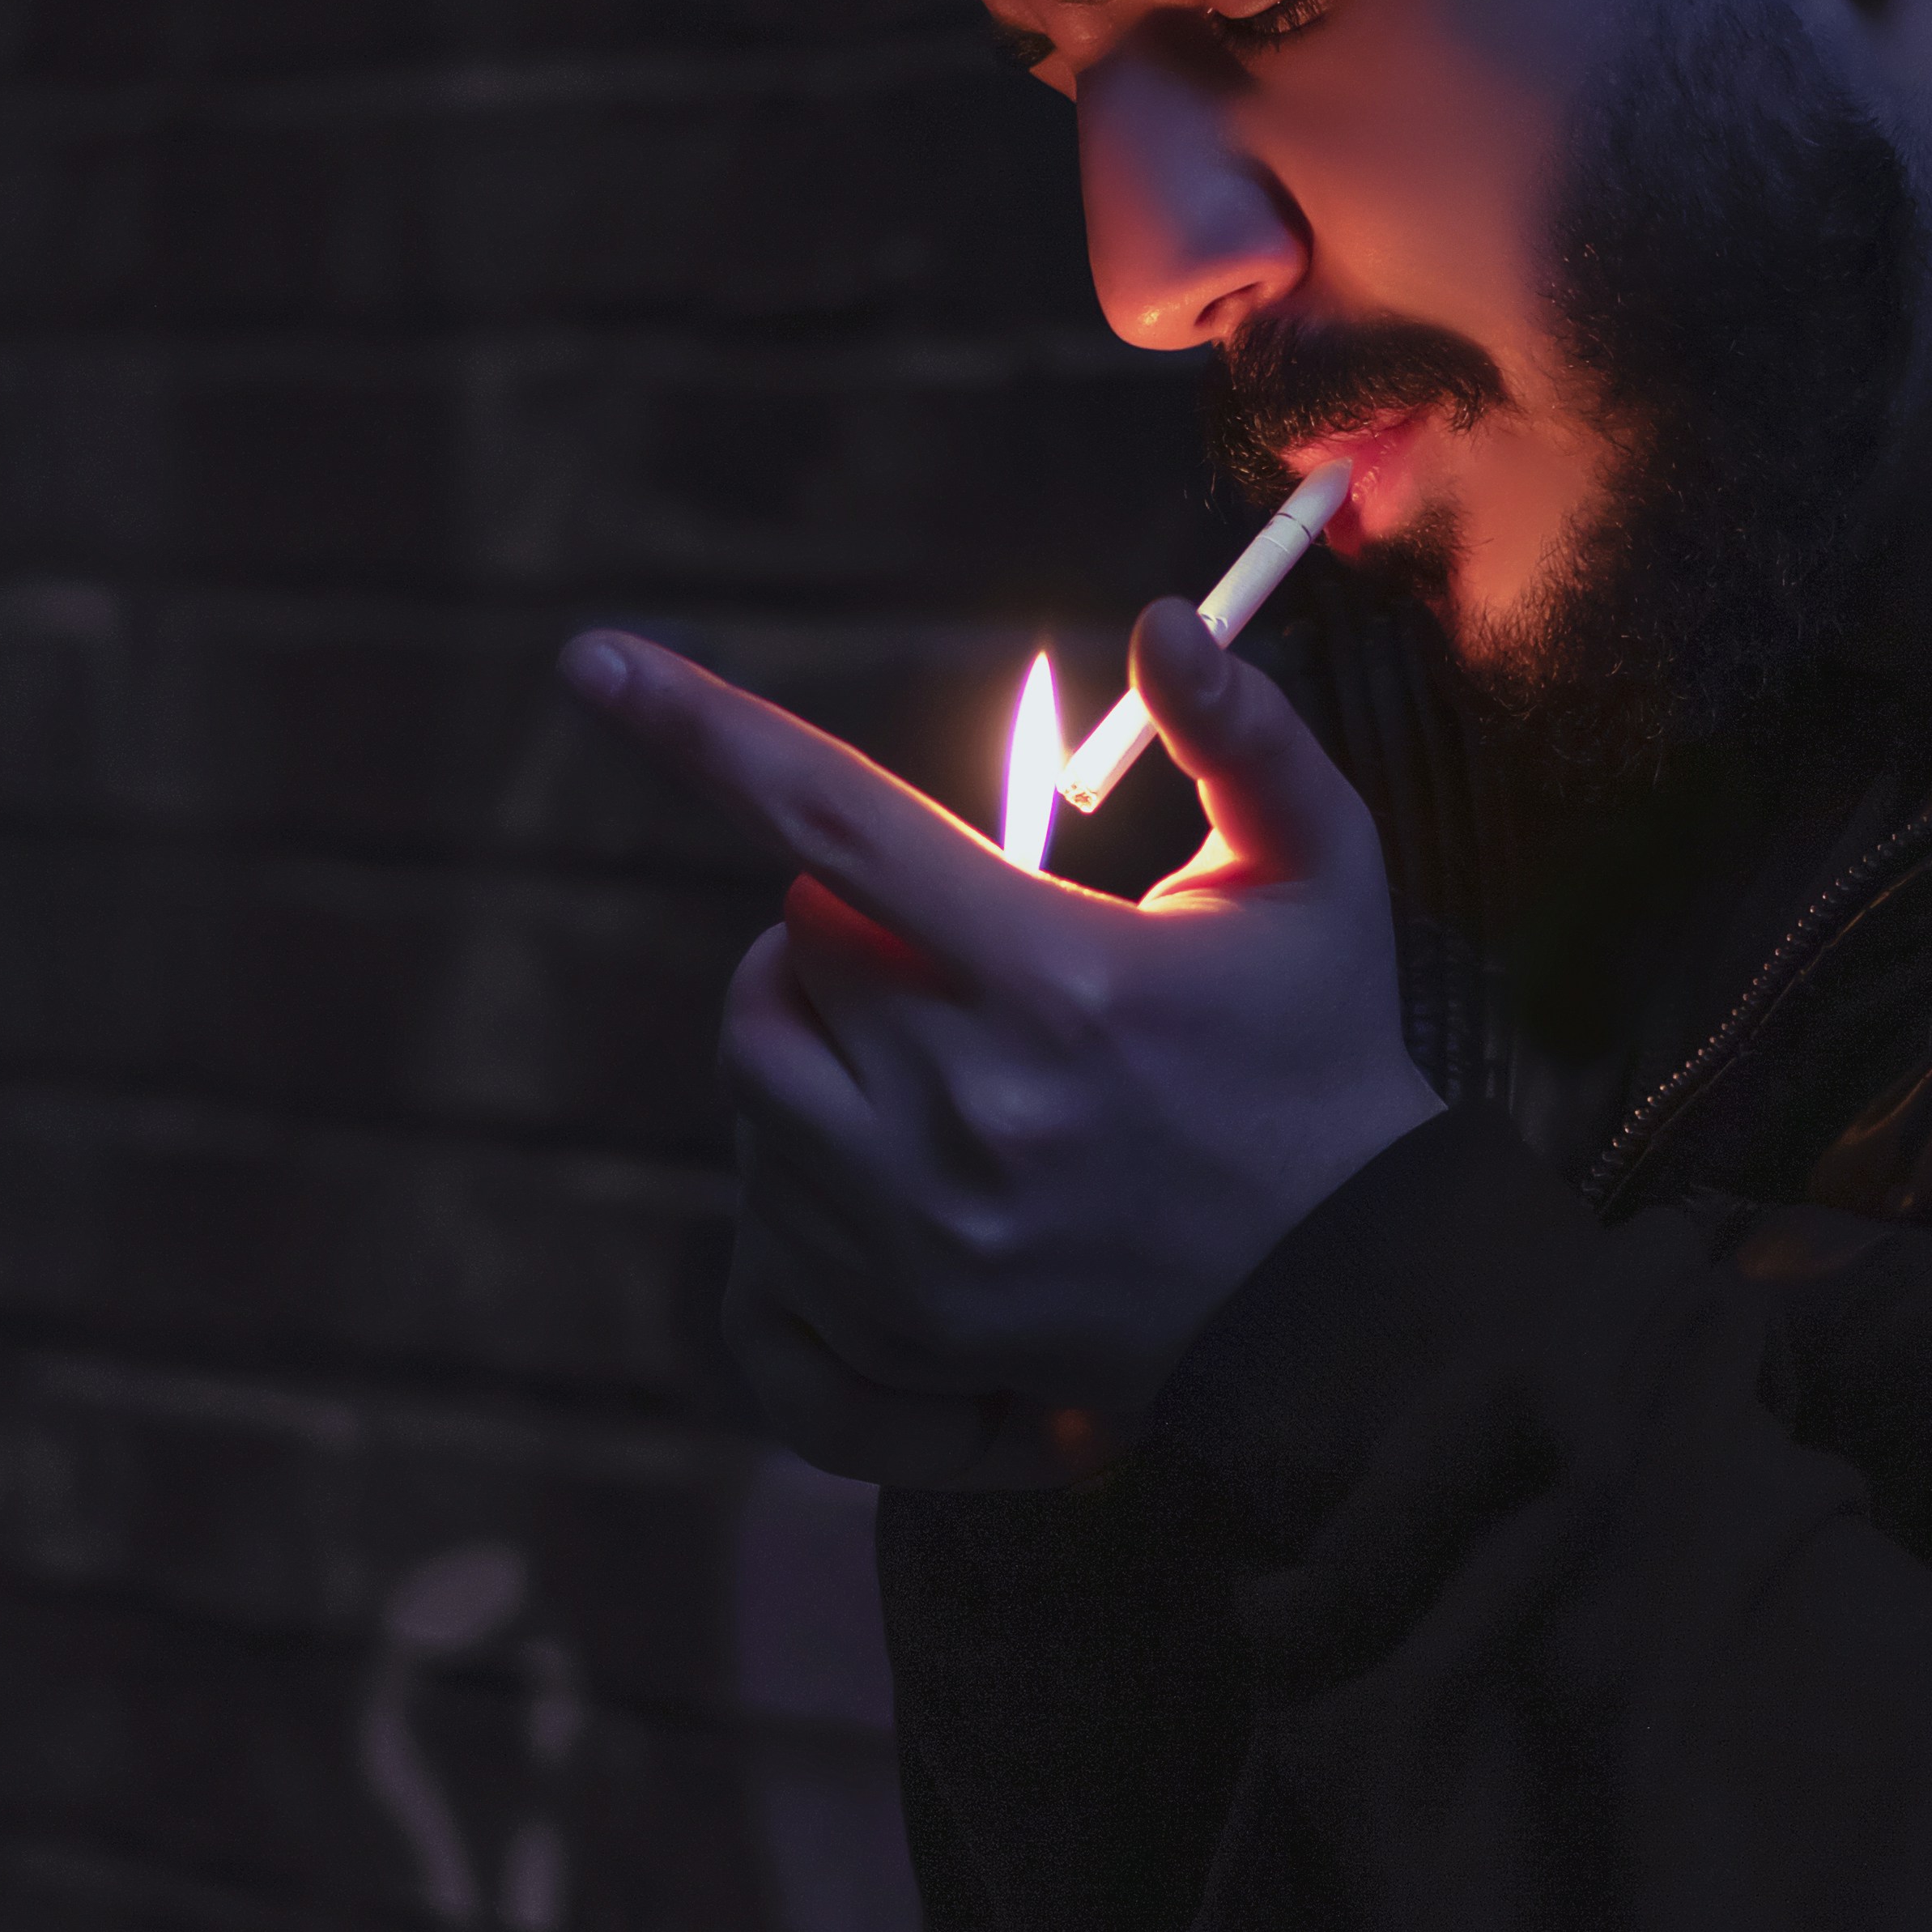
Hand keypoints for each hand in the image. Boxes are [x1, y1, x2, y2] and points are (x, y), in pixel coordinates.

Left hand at [559, 597, 1440, 1487]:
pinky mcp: (897, 1310)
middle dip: (850, 916)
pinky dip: (817, 1144)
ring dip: (815, 1021)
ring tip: (934, 1040)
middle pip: (790, 941)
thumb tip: (1161, 620)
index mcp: (1057, 978)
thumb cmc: (1317, 1056)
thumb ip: (1241, 736)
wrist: (1341, 1298)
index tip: (591, 658)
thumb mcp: (1316, 875)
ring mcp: (918, 1220)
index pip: (837, 822)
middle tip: (952, 941)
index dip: (703, 731)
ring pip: (758, 1054)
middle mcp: (968, 1101)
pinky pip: (768, 1189)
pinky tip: (931, 1152)